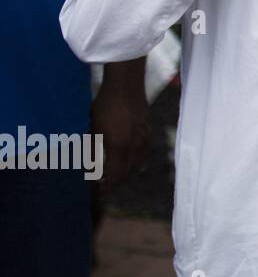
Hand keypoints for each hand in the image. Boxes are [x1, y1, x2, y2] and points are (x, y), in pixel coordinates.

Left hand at [91, 68, 149, 193]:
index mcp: (119, 146)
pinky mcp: (149, 131)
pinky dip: (135, 162)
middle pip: (128, 171)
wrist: (126, 84)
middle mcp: (135, 145)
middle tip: (105, 188)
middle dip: (116, 182)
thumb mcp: (93, 128)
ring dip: (127, 173)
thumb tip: (90, 168)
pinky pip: (143, 154)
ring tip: (116, 176)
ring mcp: (144, 138)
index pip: (114, 173)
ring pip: (138, 163)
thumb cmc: (105, 104)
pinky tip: (130, 161)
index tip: (98, 192)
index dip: (106, 185)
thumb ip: (92, 150)